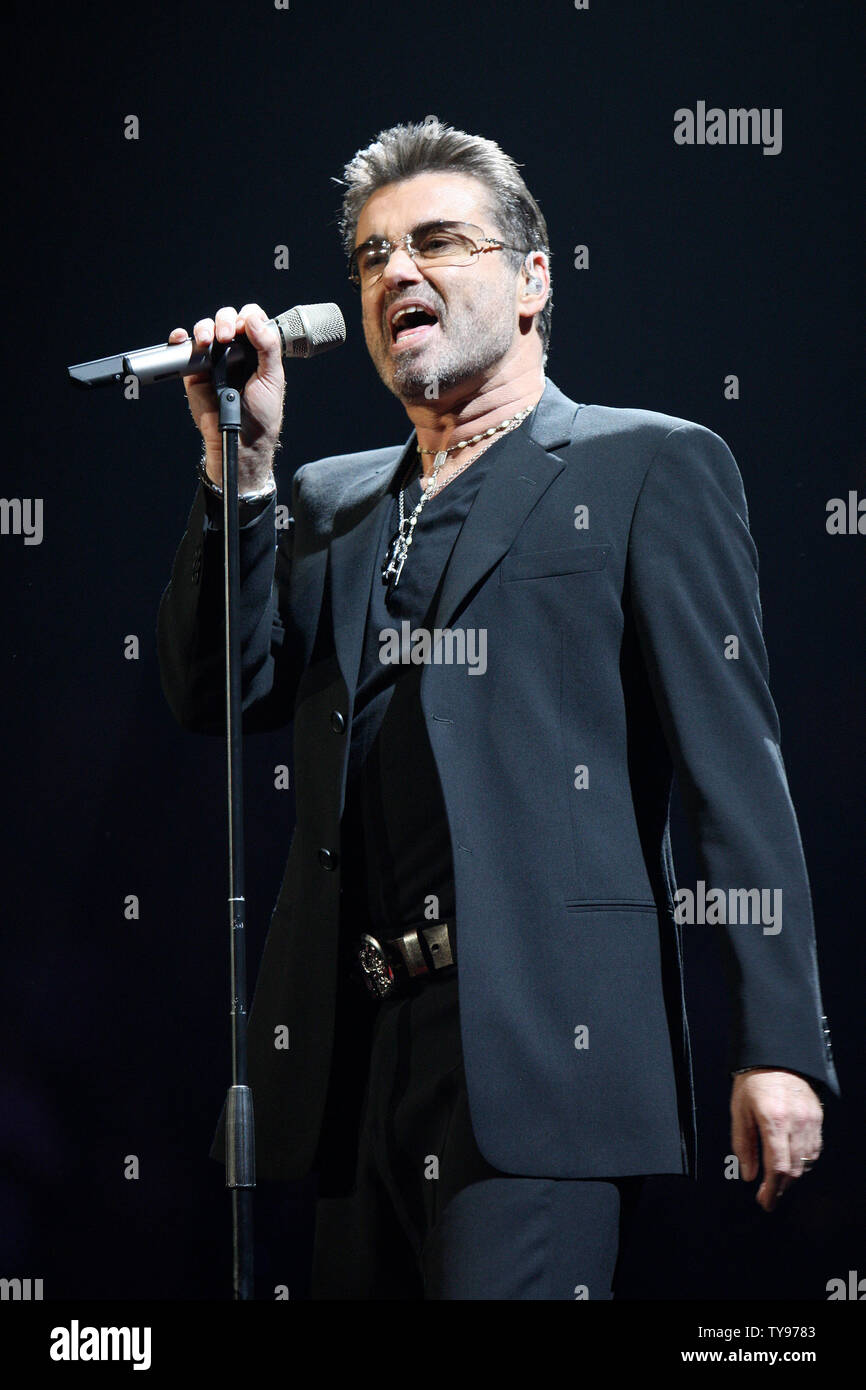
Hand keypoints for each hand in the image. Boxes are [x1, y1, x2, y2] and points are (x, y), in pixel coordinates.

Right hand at [168, 303, 284, 490]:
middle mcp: (235, 351)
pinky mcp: (195, 372)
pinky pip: (185, 349)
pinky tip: (182, 338)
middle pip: (226, 318)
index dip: (247, 317)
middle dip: (225, 320)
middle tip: (226, 336)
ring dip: (205, 328)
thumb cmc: (262, 414)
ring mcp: (214, 360)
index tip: (245, 329)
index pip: (251, 319)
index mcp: (257, 350)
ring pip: (206, 329)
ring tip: (208, 341)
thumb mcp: (273, 377)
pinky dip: (180, 339)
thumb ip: (268, 346)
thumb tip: (253, 319)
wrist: (241, 439)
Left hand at [730, 1068, 822, 1211]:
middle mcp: (796, 1122)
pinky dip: (804, 1161)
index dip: (772, 1190)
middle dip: (781, 1187)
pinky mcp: (817, 1117)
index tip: (764, 1201)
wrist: (775, 1056)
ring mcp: (810, 1120)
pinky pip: (814, 1149)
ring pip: (806, 1162)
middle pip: (794, 1169)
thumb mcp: (739, 1111)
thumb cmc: (753, 1081)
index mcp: (774, 1120)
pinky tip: (792, 1162)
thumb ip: (743, 1145)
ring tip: (777, 1180)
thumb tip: (748, 1174)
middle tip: (768, 1195)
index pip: (778, 1167)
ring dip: (792, 1176)